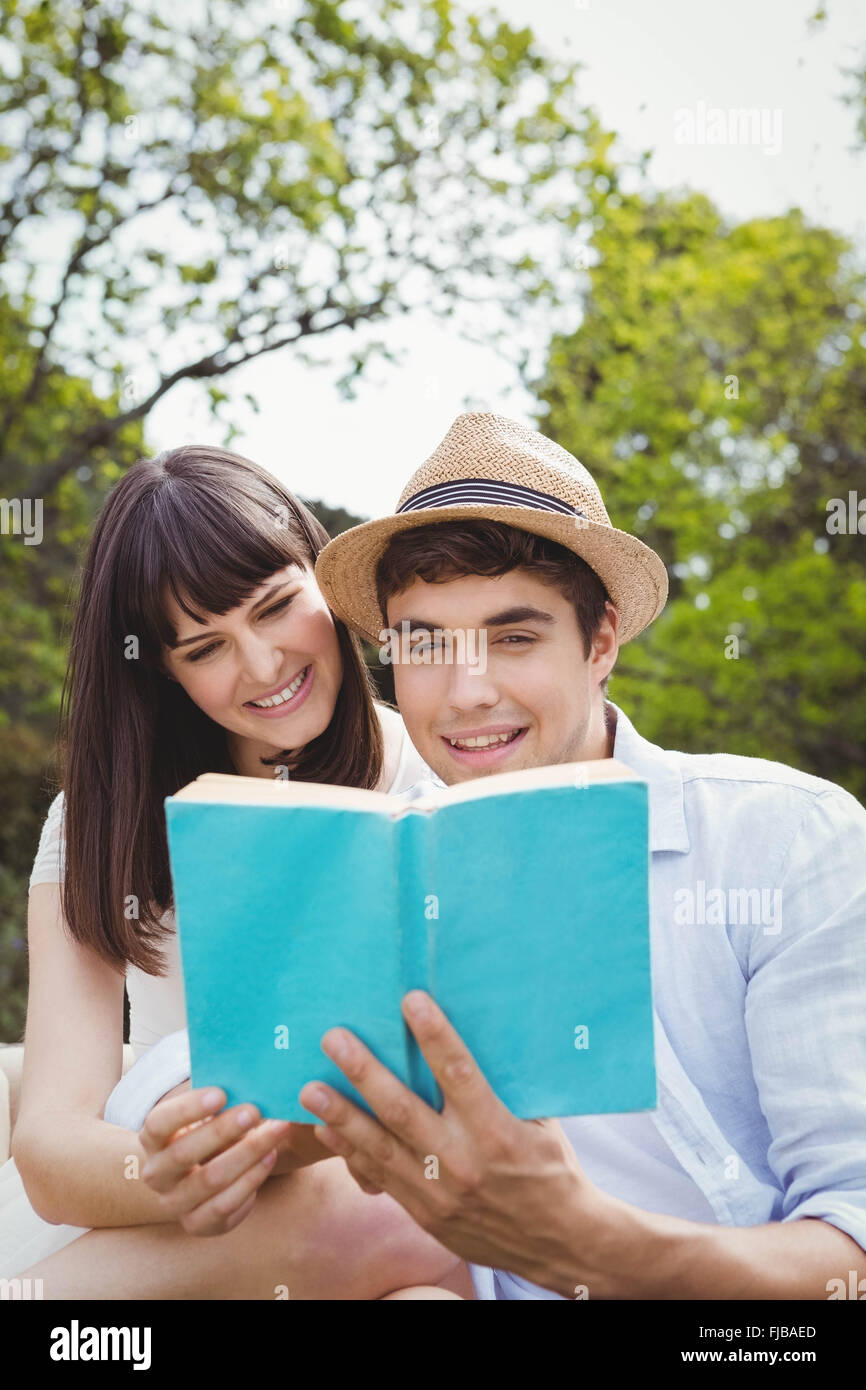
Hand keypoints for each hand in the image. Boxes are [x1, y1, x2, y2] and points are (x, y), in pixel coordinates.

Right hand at [139, 1084, 292, 1234]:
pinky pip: (226, 1205)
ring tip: (276, 1130)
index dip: (187, 1109)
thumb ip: (217, 1097)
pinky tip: (271, 1157)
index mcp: (152, 1140)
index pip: (158, 1124)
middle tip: (256, 1110)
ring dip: (247, 1154)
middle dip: (223, 1131)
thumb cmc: (209, 1130)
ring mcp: (174, 1204)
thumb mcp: (206, 1113)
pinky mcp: (198, 1224)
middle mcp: (156, 1175)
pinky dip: (252, 1179)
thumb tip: (247, 1076)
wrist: (205, 1174)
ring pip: (210, 1180)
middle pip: (184, 1154)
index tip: (221, 1093)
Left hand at [299, 991, 621, 1293]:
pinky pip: (380, 1177)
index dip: (434, 1036)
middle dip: (364, 1072)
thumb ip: (503, 1086)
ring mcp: (439, 1191)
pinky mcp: (425, 1212)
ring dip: (341, 1115)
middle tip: (333, 1039)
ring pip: (380, 1147)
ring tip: (309, 1088)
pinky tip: (326, 1129)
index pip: (459, 1074)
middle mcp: (463, 1161)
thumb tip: (476, 1033)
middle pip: (403, 1110)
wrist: (557, 1240)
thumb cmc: (549, 1167)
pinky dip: (349, 1153)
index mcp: (497, 1131)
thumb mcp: (539, 1121)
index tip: (410, 1000)